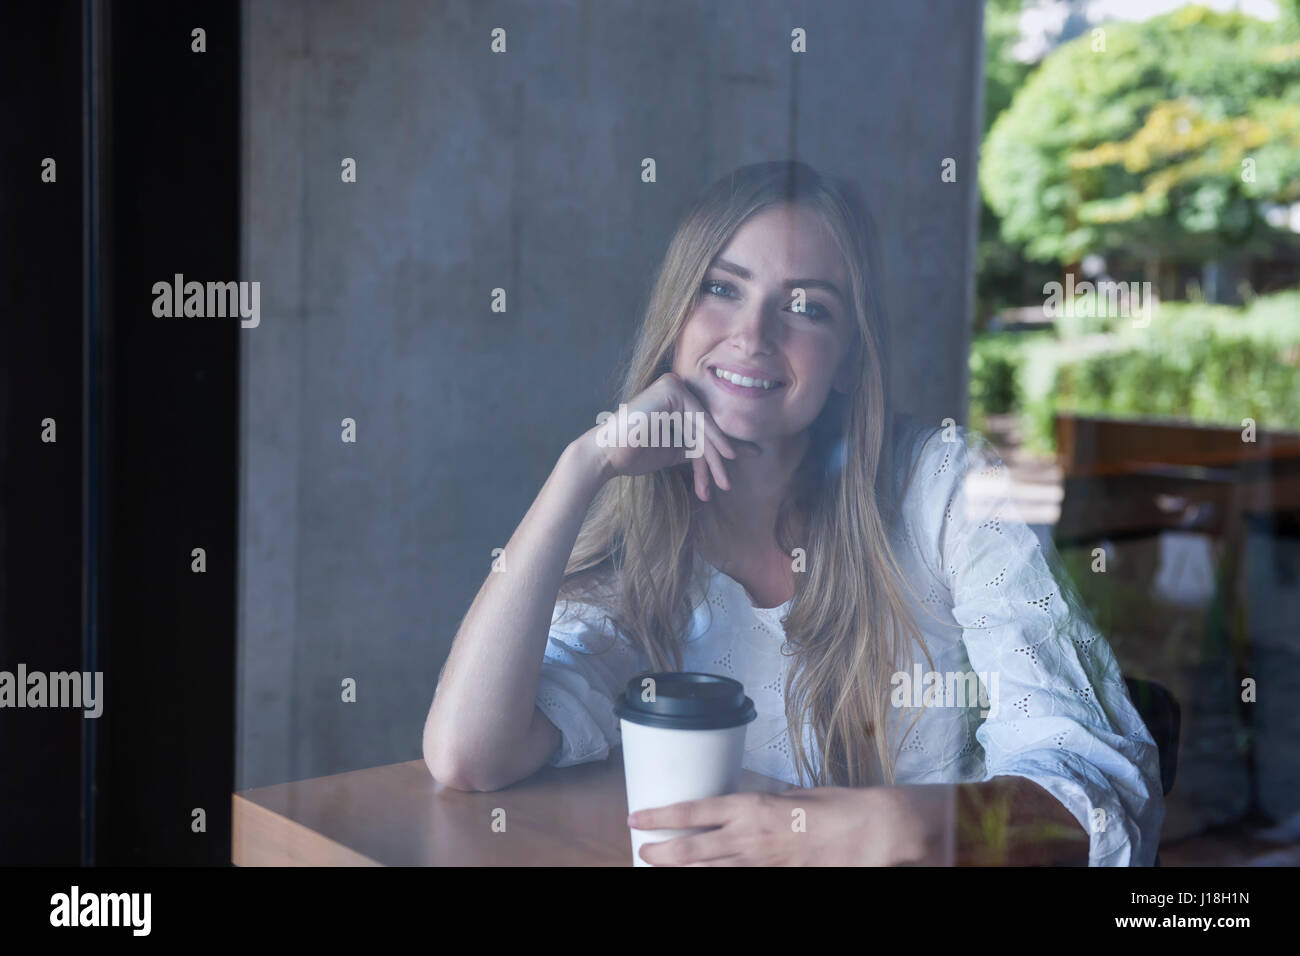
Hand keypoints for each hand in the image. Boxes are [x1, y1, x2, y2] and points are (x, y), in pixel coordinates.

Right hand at [582, 372, 759, 500]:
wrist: (606, 455)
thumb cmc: (634, 454)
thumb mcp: (673, 451)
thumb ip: (697, 448)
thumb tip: (731, 453)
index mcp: (673, 399)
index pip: (702, 428)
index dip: (718, 452)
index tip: (736, 471)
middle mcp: (674, 387)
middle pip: (705, 428)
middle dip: (717, 460)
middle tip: (728, 485)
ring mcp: (673, 385)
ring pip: (704, 427)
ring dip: (715, 458)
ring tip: (725, 483)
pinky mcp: (672, 389)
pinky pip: (699, 420)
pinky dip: (712, 440)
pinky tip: (725, 457)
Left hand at [627, 786, 935, 865]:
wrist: (873, 833)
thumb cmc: (839, 808)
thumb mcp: (794, 795)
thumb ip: (765, 802)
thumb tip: (747, 804)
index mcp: (752, 808)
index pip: (694, 812)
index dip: (661, 816)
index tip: (638, 817)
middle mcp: (751, 839)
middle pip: (693, 850)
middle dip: (663, 851)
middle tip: (642, 850)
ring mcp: (763, 864)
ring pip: (711, 871)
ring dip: (684, 870)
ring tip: (661, 865)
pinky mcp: (779, 878)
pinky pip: (741, 881)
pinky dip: (720, 878)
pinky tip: (708, 877)